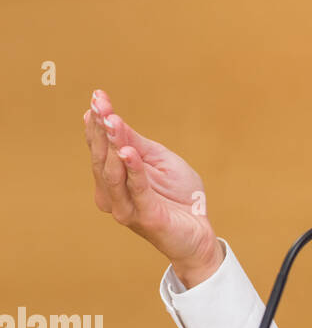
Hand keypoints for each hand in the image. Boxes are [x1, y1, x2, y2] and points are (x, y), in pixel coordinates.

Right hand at [85, 89, 223, 287]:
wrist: (199, 231)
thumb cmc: (179, 196)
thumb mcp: (160, 161)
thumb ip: (137, 144)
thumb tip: (112, 119)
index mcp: (114, 179)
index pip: (101, 147)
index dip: (97, 122)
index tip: (96, 96)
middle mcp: (112, 194)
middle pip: (101, 157)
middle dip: (99, 128)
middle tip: (98, 103)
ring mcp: (125, 207)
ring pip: (112, 173)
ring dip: (111, 145)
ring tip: (110, 121)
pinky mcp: (144, 216)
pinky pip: (136, 189)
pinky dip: (132, 169)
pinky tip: (128, 151)